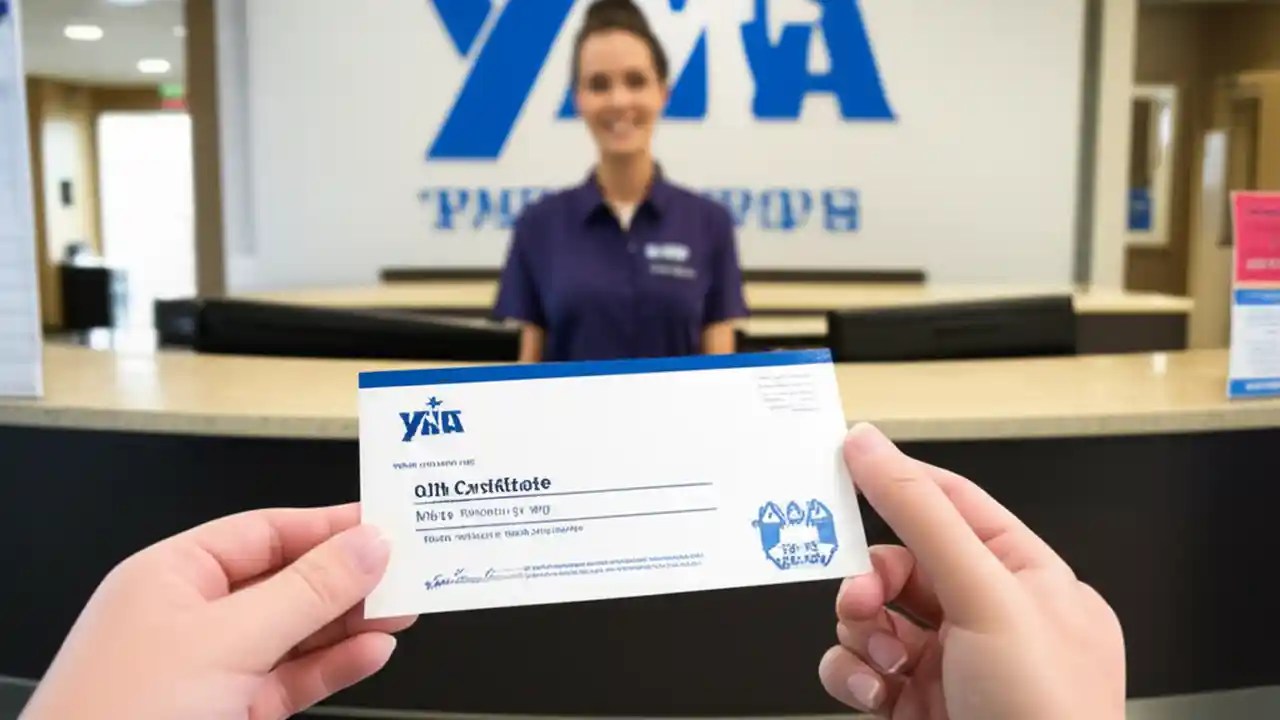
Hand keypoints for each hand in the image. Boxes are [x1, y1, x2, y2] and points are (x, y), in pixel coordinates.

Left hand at [21, 503, 415, 719]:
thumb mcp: (227, 641)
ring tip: (405, 610)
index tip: (385, 523)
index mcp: (171, 576)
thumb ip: (307, 591)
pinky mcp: (231, 713)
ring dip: (352, 623)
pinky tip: (372, 653)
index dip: (328, 526)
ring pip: (297, 633)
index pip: (265, 532)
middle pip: (287, 581)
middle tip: (409, 569)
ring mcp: (211, 669)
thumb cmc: (119, 716)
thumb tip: (368, 545)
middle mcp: (191, 617)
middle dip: (350, 578)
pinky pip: (294, 678)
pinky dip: (335, 666)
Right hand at [819, 425, 1124, 719]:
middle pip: (903, 563)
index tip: (847, 460)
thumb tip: (873, 448)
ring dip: (860, 632)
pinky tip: (872, 693)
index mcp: (1032, 581)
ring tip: (878, 659)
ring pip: (874, 617)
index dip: (903, 482)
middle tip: (860, 596)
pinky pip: (862, 669)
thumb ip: (922, 517)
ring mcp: (952, 666)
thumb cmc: (1047, 719)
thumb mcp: (988, 597)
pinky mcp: (914, 706)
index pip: (959, 506)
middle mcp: (992, 620)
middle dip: (871, 579)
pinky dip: (854, 676)